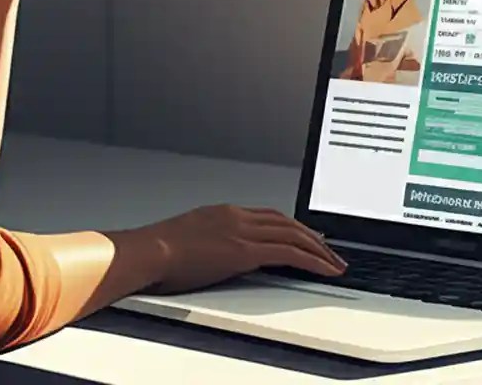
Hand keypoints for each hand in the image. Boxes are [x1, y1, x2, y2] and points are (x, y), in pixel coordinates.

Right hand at [140, 205, 346, 293]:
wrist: (147, 251)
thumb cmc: (157, 252)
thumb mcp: (189, 239)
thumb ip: (210, 241)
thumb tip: (218, 254)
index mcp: (224, 212)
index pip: (269, 215)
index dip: (292, 226)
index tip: (306, 235)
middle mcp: (237, 217)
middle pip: (287, 222)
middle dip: (312, 236)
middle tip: (329, 250)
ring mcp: (242, 232)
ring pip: (294, 235)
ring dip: (319, 249)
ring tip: (334, 262)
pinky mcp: (244, 251)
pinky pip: (289, 253)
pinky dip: (311, 260)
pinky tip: (322, 269)